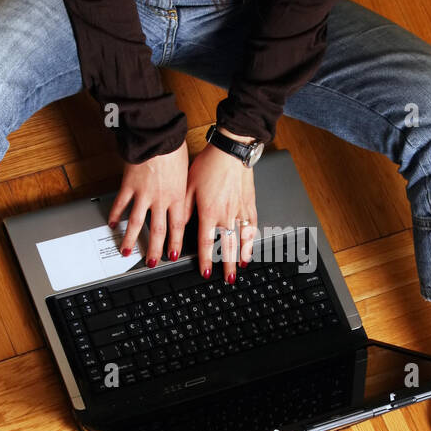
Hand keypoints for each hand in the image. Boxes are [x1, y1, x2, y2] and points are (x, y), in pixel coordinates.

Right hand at [108, 143, 188, 264]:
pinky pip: (120, 204)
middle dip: (153, 250)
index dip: (175, 244)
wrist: (157, 135)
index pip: (177, 227)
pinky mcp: (128, 185)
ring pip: (135, 223)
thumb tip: (184, 205)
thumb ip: (183, 192)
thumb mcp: (186, 174)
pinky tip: (111, 223)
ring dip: (130, 239)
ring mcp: (143, 194)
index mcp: (177, 197)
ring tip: (126, 251)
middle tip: (151, 262)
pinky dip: (114, 215)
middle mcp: (160, 199)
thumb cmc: (174, 149)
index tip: (172, 255)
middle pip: (156, 231)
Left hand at [186, 140, 257, 280]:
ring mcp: (240, 211)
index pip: (207, 243)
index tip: (206, 272)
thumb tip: (178, 227)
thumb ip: (184, 210)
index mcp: (209, 212)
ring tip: (241, 269)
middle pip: (227, 247)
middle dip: (227, 266)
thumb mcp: (188, 186)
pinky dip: (252, 239)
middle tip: (228, 280)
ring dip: (241, 257)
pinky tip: (251, 247)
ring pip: (241, 239)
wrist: (231, 151)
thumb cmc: (209, 164)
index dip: (207, 260)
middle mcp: (226, 215)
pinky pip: (252, 226)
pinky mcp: (250, 204)